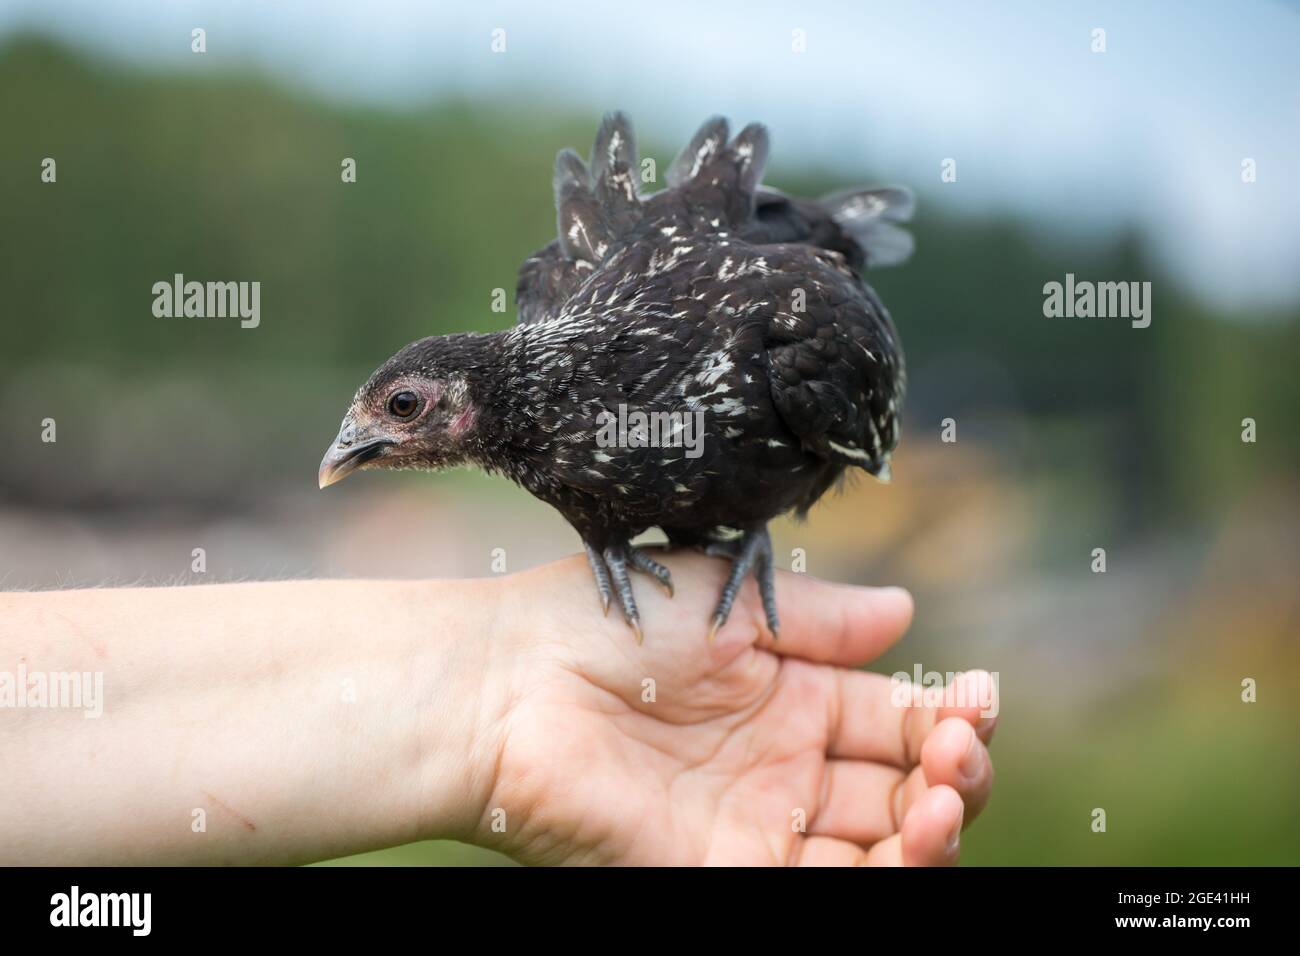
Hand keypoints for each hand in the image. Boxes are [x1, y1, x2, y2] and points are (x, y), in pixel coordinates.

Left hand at [472, 551, 997, 864]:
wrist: (512, 678)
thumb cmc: (609, 617)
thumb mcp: (731, 603)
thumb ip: (821, 620)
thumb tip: (906, 614)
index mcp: (787, 700)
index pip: (893, 722)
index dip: (946, 716)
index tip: (978, 697)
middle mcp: (782, 770)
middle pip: (900, 793)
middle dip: (953, 775)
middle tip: (959, 746)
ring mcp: (757, 827)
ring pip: (879, 852)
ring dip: (933, 831)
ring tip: (946, 793)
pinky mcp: (723, 872)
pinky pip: (827, 891)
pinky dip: (886, 876)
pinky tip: (914, 836)